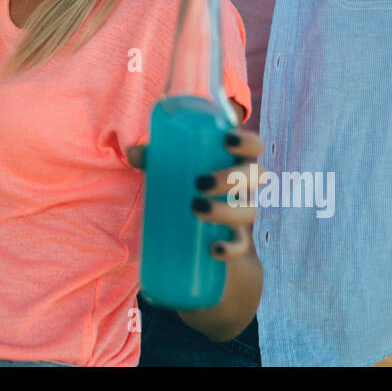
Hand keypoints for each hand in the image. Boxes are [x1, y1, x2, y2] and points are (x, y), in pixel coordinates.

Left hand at [126, 127, 265, 261]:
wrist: (198, 239)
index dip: (247, 141)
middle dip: (232, 177)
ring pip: (250, 210)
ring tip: (196, 208)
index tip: (227, 140)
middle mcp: (244, 187)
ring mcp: (242, 215)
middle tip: (200, 182)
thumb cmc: (185, 190)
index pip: (253, 146)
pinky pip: (241, 247)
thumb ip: (154, 160)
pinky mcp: (236, 243)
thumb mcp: (170, 173)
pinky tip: (215, 249)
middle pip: (258, 175)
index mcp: (233, 162)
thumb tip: (133, 152)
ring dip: (226, 210)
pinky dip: (230, 248)